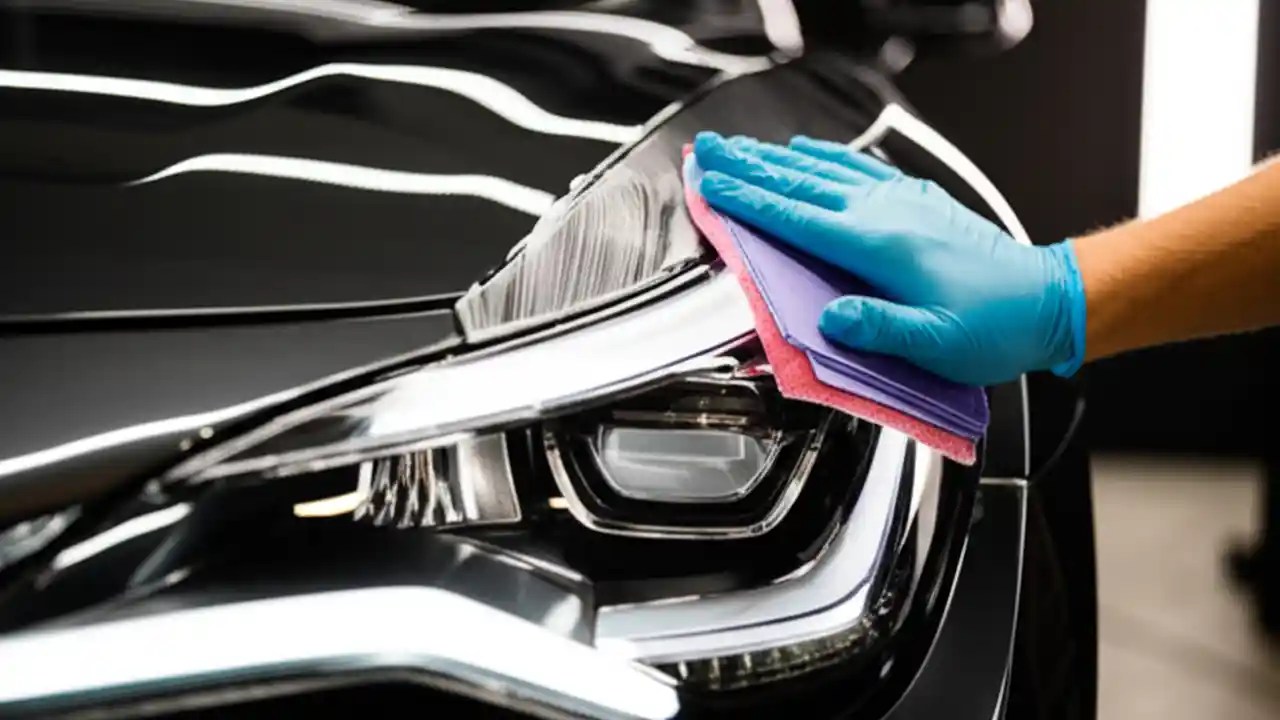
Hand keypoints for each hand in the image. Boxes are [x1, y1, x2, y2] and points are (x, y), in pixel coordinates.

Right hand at [692, 131, 1084, 385]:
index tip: (709, 184)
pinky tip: (804, 150)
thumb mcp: (938, 344)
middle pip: (799, 183)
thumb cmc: (995, 326)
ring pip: (823, 170)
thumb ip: (881, 329)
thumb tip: (831, 318)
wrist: (1048, 299)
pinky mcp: (916, 201)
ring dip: (774, 157)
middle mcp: (887, 214)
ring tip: (738, 147)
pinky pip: (857, 168)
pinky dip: (823, 156)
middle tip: (706, 151)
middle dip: (746, 167)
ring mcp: (902, 202)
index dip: (746, 201)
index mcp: (881, 248)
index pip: (796, 219)